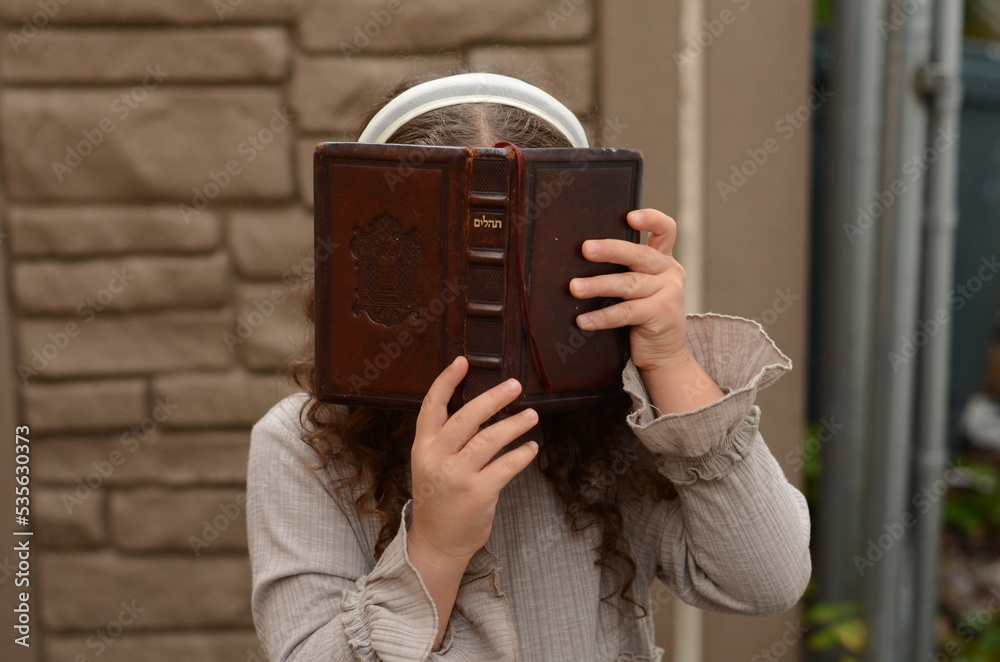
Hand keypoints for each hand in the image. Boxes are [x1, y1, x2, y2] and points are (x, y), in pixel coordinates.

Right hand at [410, 356, 539, 561]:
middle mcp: (437, 458)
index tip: (463, 361)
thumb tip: (480, 407)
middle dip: (493, 398)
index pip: (431, 406)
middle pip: (465, 417)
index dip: (446, 381)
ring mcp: (457, 476)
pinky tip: (531, 447)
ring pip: (490, 439)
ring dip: (515, 425)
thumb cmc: (440, 499)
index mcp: (423, 446)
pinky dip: (522, 454)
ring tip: (532, 416)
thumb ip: (448, 439)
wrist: (437, 542)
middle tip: (515, 386)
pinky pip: (506, 466)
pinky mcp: (478, 493)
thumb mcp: (432, 464)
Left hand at [569, 208, 689, 370]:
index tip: (629, 216)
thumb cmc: (644, 318)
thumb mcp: (639, 289)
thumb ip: (625, 271)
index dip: (650, 219)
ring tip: (574, 287)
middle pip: (639, 255)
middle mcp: (669, 272)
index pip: (665, 230)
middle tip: (586, 249)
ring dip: (598, 285)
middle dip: (611, 250)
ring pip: (628, 284)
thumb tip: (581, 259)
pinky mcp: (661, 314)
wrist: (664, 355)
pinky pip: (626, 312)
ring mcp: (668, 293)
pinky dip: (602, 317)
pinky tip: (583, 320)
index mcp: (663, 260)